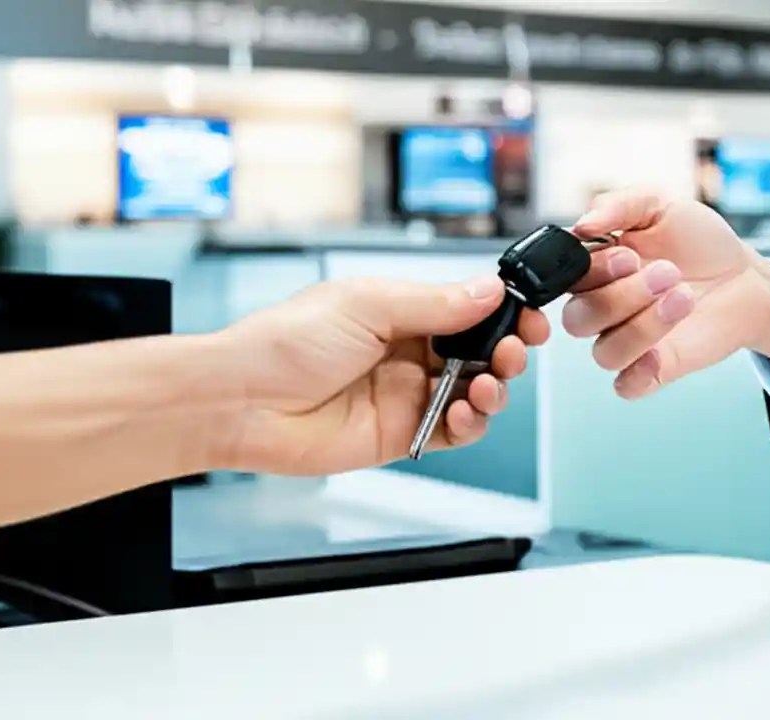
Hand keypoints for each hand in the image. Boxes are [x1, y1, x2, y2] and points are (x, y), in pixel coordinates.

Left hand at [210, 276, 549, 475]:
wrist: (243, 402)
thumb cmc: (285, 344)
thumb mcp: (368, 304)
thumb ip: (435, 302)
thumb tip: (489, 290)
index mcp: (399, 310)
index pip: (468, 308)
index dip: (502, 312)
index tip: (526, 314)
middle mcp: (408, 351)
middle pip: (481, 351)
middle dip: (507, 349)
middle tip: (513, 349)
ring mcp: (407, 394)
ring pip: (476, 392)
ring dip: (496, 387)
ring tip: (489, 383)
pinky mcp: (403, 434)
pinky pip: (455, 431)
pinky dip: (473, 422)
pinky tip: (469, 411)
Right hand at [565, 190, 769, 398]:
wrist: (744, 274)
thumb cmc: (698, 240)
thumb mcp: (661, 204)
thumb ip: (619, 205)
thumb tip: (583, 225)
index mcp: (595, 269)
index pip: (567, 280)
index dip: (593, 270)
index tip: (629, 253)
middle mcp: (604, 308)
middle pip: (579, 319)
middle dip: (621, 296)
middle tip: (667, 272)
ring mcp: (628, 340)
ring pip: (605, 352)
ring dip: (643, 326)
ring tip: (683, 296)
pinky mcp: (655, 367)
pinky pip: (627, 386)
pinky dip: (638, 373)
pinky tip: (662, 350)